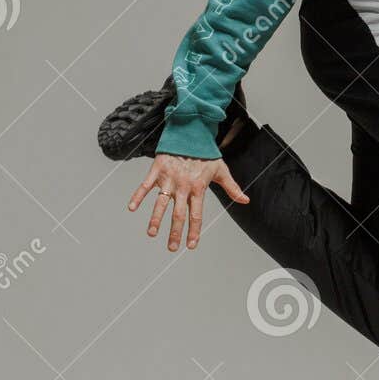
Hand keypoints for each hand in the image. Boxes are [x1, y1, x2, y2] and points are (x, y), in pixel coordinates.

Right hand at [128, 152, 247, 251]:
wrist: (190, 131)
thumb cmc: (205, 153)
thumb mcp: (221, 170)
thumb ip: (232, 187)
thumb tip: (246, 200)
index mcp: (198, 187)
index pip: (196, 214)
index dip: (194, 231)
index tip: (191, 245)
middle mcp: (183, 185)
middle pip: (178, 213)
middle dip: (175, 232)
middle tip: (172, 247)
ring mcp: (169, 178)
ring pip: (161, 202)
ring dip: (156, 219)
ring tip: (152, 233)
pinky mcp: (157, 169)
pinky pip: (145, 185)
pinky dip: (138, 196)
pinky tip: (132, 208)